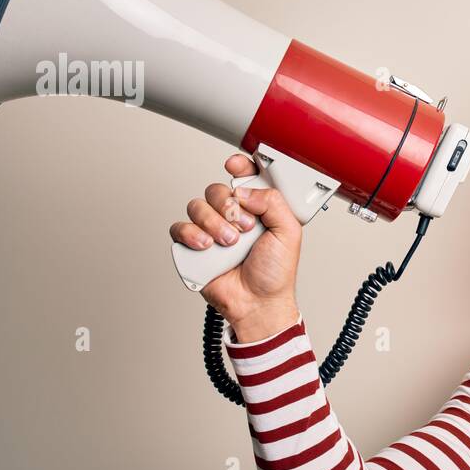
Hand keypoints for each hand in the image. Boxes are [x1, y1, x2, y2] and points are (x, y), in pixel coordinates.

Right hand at [169, 153, 300, 341]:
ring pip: (197, 206)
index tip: (235, 166)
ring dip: (212, 223)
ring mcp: (212, 230)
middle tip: (243, 227)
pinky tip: (206, 246)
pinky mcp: (193, 245)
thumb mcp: (289, 232)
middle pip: (217, 190)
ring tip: (228, 243)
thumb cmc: (275, 273)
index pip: (244, 177)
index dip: (239, 167)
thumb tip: (245, 190)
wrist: (257, 304)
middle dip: (228, 206)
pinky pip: (179, 228)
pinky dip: (190, 234)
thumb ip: (274, 202)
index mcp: (257, 208)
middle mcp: (233, 216)